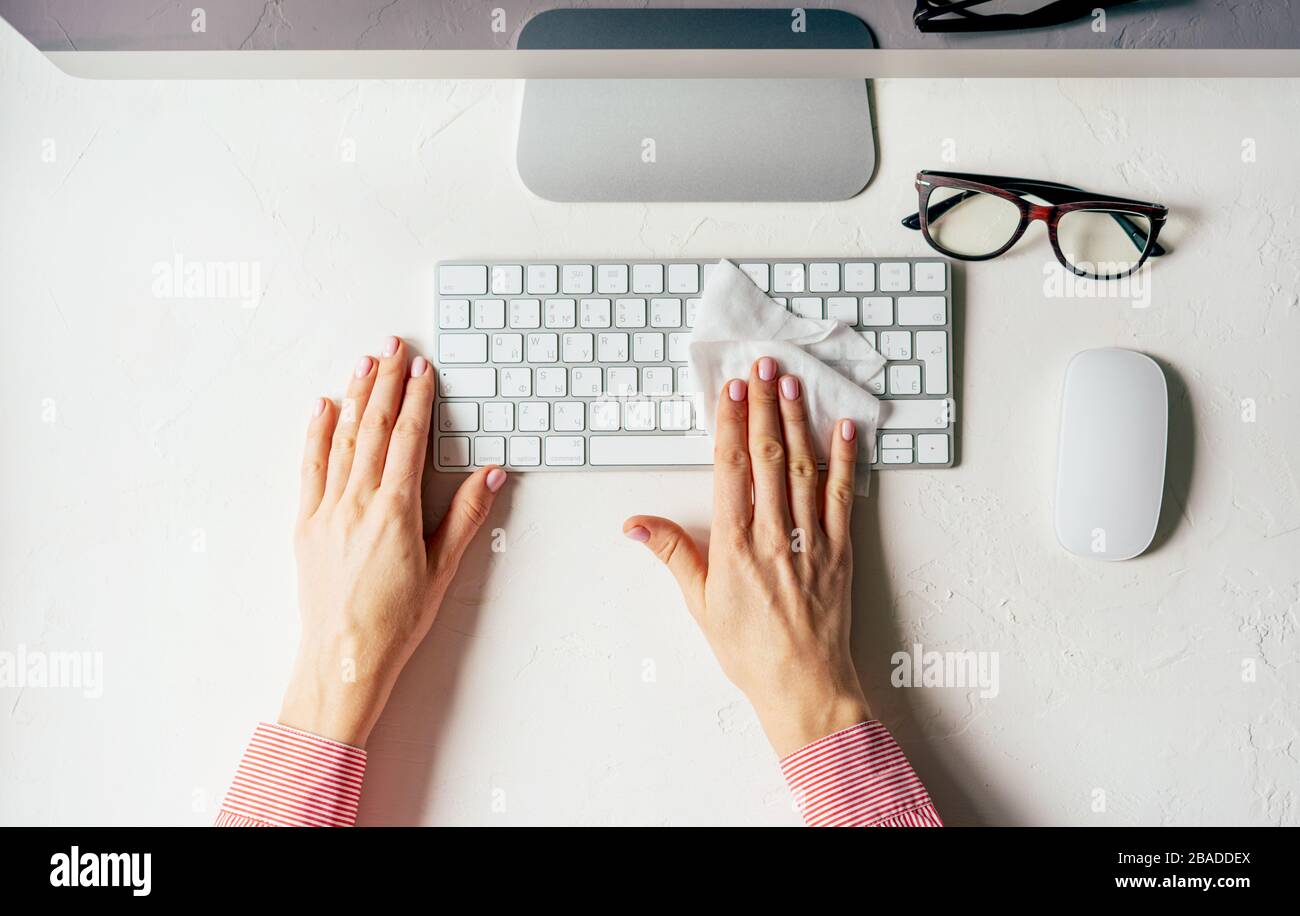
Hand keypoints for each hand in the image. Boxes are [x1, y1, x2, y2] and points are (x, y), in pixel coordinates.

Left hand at [279, 336, 506, 746]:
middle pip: (375, 428)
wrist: (343, 660)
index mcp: (395, 511)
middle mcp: (357, 502)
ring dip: (355, 397)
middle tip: (394, 348)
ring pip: (342, 439)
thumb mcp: (442, 570)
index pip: (409, 439)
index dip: (417, 400)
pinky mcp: (306, 524)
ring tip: (364, 364)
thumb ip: (466, 517)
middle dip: (386, 383)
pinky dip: (316, 433)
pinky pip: (310, 467)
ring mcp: (327, 510)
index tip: (424, 371)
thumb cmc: (395, 623)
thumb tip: (492, 476)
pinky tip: (322, 408)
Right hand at [624, 356, 869, 757]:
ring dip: (798, 421)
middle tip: (762, 368)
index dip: (730, 424)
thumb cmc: (749, 649)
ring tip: (792, 385)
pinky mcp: (840, 551)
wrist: (803, 684)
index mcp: (734, 546)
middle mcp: (774, 536)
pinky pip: (842, 496)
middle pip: (768, 457)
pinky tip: (841, 428)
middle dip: (764, 406)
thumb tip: (635, 524)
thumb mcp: (699, 602)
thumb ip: (671, 553)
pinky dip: (842, 459)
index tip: (731, 390)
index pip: (731, 470)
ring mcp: (811, 541)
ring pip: (804, 468)